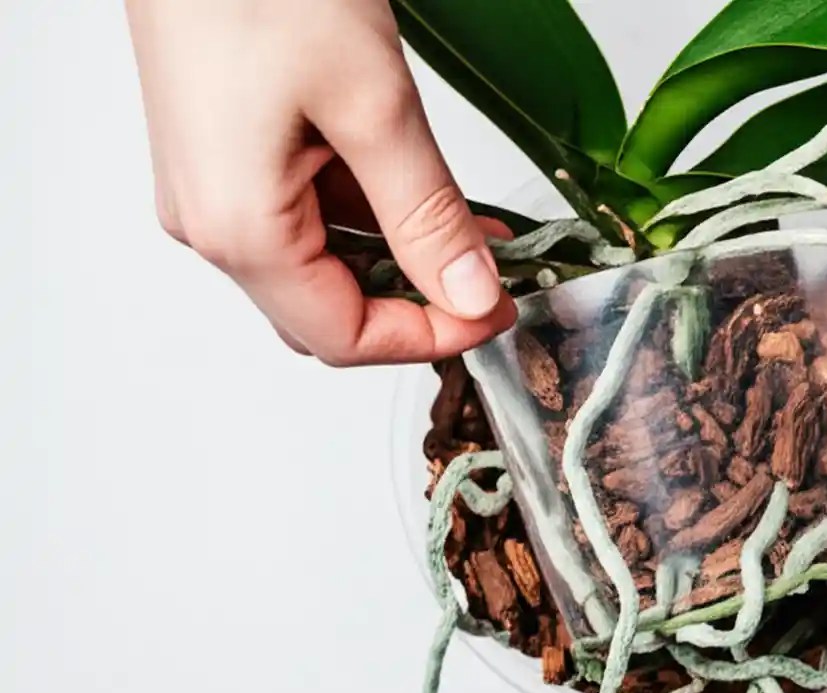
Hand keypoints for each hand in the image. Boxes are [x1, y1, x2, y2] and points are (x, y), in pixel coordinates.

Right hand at [125, 0, 514, 364]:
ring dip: (402, 259)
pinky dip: (371, 217)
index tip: (499, 311)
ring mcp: (215, 192)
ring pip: (322, 266)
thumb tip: (470, 294)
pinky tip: (426, 196)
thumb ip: (425, 214)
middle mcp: (214, 225)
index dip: (432, 338)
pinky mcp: (226, 158)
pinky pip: (305, 217)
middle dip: (417, 307)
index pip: (346, 336)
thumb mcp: (373, 106)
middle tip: (492, 281)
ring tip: (479, 232)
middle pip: (329, 313)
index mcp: (241, 229)